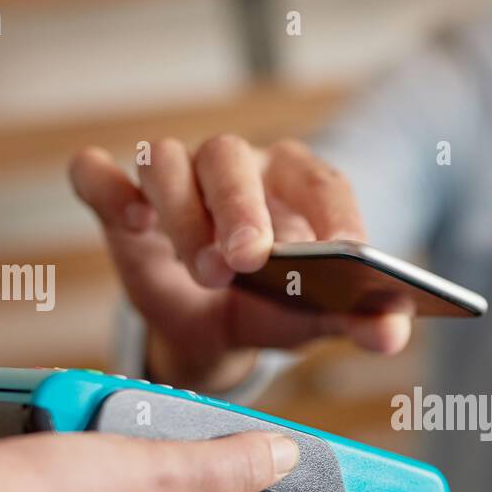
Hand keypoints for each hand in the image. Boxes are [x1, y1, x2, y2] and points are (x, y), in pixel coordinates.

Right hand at [68, 137, 411, 390]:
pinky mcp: (121, 203)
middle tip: (248, 258)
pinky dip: (107, 187)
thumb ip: (358, 320)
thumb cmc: (274, 306)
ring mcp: (175, 180)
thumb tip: (392, 332)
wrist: (213, 329)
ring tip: (208, 271)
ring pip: (168, 162)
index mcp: (297, 183)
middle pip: (231, 159)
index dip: (333, 214)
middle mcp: (236, 167)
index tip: (347, 254)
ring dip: (183, 213)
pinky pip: (99, 175)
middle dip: (239, 208)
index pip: (321, 183)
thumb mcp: (317, 318)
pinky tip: (130, 220)